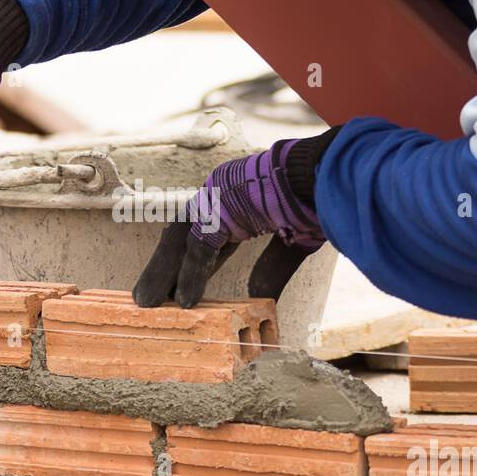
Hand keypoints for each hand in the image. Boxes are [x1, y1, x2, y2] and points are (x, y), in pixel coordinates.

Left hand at [133, 136, 330, 307]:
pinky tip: (184, 299)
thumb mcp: (294, 240)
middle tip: (149, 297)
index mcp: (239, 201)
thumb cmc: (320, 199)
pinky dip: (191, 273)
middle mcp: (221, 195)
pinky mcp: (220, 206)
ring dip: (164, 273)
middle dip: (166, 268)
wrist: (328, 173)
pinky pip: (199, 246)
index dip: (193, 267)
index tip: (181, 291)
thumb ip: (274, 265)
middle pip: (184, 238)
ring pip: (182, 241)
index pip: (206, 239)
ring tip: (148, 302)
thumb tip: (260, 293)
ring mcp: (216, 196)